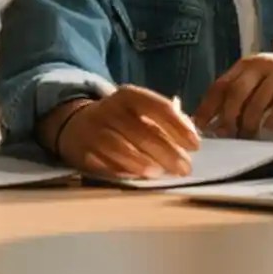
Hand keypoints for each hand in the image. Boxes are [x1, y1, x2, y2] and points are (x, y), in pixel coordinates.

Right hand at [46, 86, 200, 178]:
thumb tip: (191, 138)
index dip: (179, 126)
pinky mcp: (83, 150)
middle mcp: (111, 108)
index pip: (158, 107)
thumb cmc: (122, 120)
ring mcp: (95, 129)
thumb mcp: (141, 111)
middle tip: (184, 168)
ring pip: (118, 146)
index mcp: (129, 95)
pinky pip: (103, 162)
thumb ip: (166, 121)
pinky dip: (121, 170)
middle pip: (141, 131)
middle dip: (166, 151)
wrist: (77, 124)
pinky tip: (136, 177)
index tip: (195, 145)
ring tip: (159, 173)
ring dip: (141, 161)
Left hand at [194, 35, 272, 138]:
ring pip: (258, 100)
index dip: (208, 106)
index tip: (199, 126)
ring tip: (247, 135)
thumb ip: (240, 95)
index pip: (220, 85)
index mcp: (246, 64)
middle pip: (236, 92)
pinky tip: (270, 127)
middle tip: (225, 136)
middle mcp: (260, 64)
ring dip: (250, 122)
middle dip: (228, 117)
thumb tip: (213, 122)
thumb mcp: (260, 81)